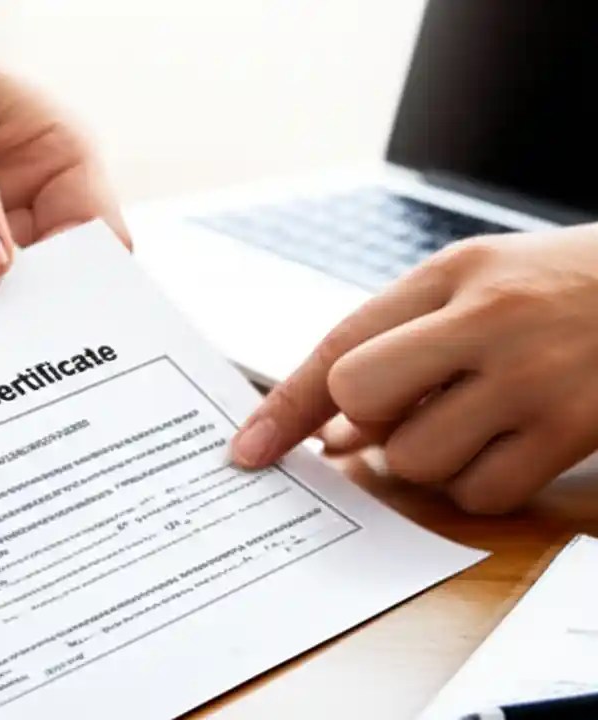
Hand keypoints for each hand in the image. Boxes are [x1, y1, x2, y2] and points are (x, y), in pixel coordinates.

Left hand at [230, 225, 597, 513]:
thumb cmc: (560, 286)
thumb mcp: (474, 284)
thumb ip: (396, 346)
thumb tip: (333, 438)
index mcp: (452, 274)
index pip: (341, 345)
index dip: (284, 405)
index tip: (248, 450)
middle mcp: (489, 320)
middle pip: (364, 399)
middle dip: (369, 421)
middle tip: (409, 408)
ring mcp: (536, 378)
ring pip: (419, 457)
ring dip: (428, 456)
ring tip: (476, 416)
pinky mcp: (577, 431)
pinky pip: (482, 493)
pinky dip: (479, 484)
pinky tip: (508, 445)